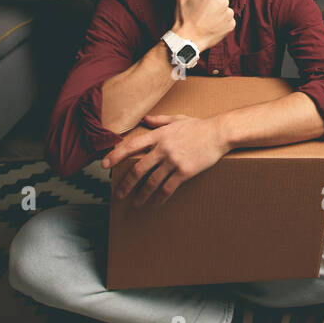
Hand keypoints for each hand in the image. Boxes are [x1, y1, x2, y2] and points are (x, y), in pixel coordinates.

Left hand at [102, 113, 228, 205]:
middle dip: (126, 184)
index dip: (116, 155)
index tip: (104, 165)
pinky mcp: (185, 171)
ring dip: (141, 195)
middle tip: (118, 194)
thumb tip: (145, 119)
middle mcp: (163, 148)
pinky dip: (160, 198)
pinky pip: (168, 188)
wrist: (219, 133)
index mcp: (159, 135)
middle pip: (138, 169)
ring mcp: (174, 161)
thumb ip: (159, 120)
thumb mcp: (177, 119)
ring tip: (136, 203)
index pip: (132, 146)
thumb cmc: (199, 126)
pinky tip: (155, 203)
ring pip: (152, 182)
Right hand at [173, 0, 234, 49]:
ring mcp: (228, 14)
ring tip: (205, 20)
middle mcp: (223, 1)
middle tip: (200, 13)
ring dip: (217, 12)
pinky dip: (222, 22)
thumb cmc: (183, 17)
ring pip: (224, 8)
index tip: (197, 3)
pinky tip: (211, 26)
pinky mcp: (231, 25)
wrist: (187, 40)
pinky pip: (228, 20)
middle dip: (212, 3)